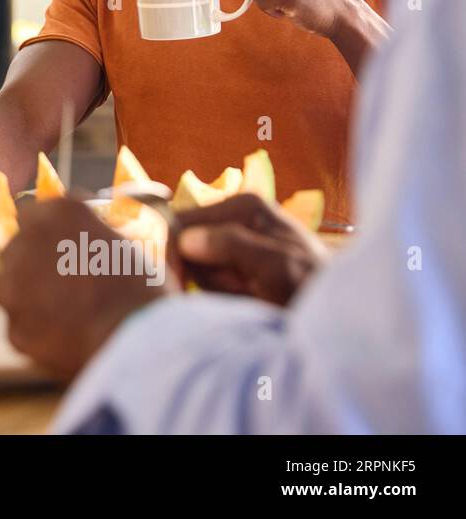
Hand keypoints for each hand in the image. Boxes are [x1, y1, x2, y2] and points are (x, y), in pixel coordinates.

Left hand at [0, 198, 176, 379]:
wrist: (137, 337)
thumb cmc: (144, 289)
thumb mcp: (124, 243)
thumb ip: (91, 234)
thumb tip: (88, 239)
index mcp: (58, 212)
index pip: (33, 215)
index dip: (45, 236)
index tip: (57, 251)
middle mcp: (26, 240)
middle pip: (15, 250)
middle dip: (31, 266)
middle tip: (61, 287)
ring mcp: (13, 285)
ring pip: (7, 288)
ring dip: (26, 298)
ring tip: (61, 315)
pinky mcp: (13, 326)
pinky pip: (19, 327)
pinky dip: (35, 334)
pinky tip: (63, 339)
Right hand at [174, 194, 327, 305]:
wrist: (341, 313)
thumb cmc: (313, 286)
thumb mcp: (277, 266)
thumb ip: (233, 245)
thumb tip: (186, 240)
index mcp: (243, 205)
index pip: (182, 222)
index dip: (177, 253)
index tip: (186, 281)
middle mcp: (234, 218)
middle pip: (187, 247)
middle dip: (207, 274)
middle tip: (242, 288)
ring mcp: (234, 242)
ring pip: (196, 268)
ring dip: (218, 288)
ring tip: (251, 294)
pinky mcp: (235, 265)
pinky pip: (209, 281)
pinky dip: (223, 295)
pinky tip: (249, 298)